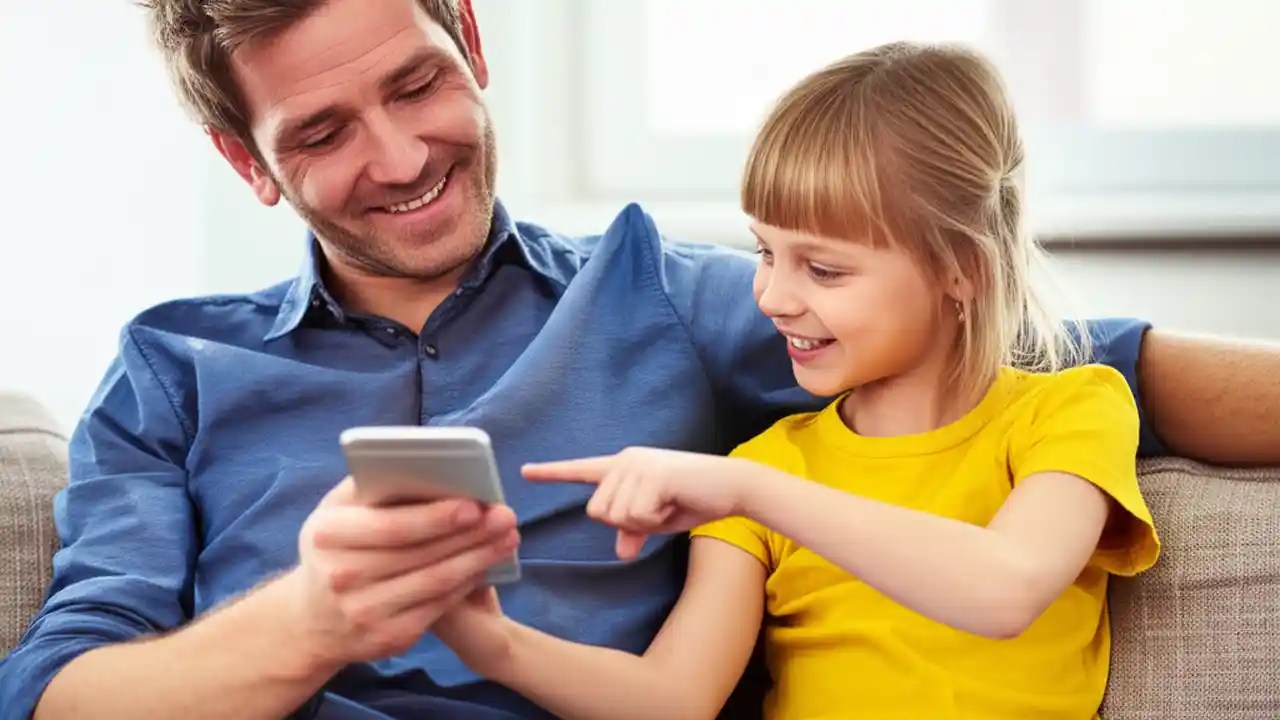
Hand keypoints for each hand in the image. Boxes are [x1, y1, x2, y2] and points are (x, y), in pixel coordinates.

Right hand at [281, 478, 519, 672]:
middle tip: (506, 517)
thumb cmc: (336, 547)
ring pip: (436, 583)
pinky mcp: (386, 639)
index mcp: (329, 534)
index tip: (475, 504)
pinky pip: (437, 608)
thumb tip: (430, 463)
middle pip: (422, 555)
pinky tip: (485, 565)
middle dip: (471, 535)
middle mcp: (342, 577)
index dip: (437, 518)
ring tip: (508, 538)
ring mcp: (363, 613)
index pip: (392, 526)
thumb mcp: (338, 511)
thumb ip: (375, 485)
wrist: (311, 618)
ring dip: (479, 559)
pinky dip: (466, 584)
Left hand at [522, 447, 749, 559]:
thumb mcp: (658, 520)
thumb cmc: (695, 501)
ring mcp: (637, 465)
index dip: (552, 472)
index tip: (524, 471)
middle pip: (598, 511)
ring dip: (643, 522)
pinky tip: (674, 504)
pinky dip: (656, 521)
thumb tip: (621, 551)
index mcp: (623, 466)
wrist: (732, 486)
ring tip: (668, 504)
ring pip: (616, 516)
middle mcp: (625, 460)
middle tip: (658, 510)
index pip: (581, 470)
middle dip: (626, 523)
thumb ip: (634, 530)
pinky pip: (636, 517)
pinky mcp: (652, 475)